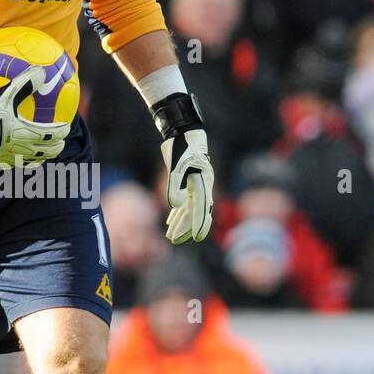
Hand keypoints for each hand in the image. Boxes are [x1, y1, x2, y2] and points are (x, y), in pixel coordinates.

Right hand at [0, 65, 70, 166]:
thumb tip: (42, 72)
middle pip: (44, 150)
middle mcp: (18, 146)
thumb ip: (25, 83)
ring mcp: (7, 155)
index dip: (61, 132)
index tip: (67, 128)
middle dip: (55, 147)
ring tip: (46, 154)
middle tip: (61, 143)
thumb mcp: (7, 93)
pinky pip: (13, 165)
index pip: (49, 135)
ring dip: (42, 157)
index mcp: (24, 131)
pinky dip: (23, 163)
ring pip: (31, 160)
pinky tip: (22, 161)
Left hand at [161, 127, 213, 243]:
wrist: (184, 132)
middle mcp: (202, 186)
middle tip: (176, 241)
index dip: (199, 223)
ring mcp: (196, 185)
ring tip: (170, 236)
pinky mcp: (188, 182)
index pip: (201, 207)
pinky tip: (170, 221)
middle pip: (195, 211)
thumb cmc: (181, 146)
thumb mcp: (176, 165)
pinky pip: (184, 201)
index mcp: (202, 182)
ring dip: (180, 223)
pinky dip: (177, 212)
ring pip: (189, 208)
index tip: (197, 238)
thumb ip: (175, 185)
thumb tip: (176, 206)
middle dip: (186, 228)